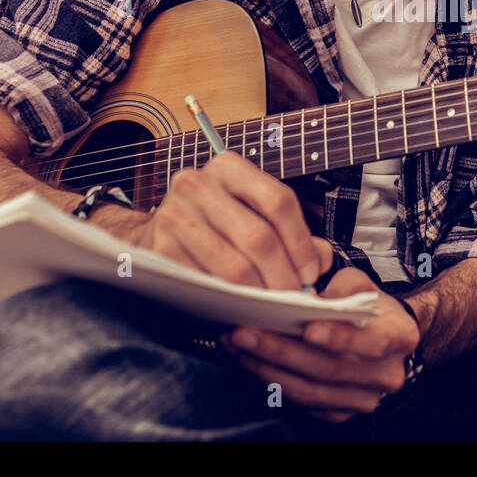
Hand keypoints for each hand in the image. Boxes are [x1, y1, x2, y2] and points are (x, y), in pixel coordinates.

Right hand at [131, 150, 326, 289]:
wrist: (155, 235)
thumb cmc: (212, 226)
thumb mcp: (251, 215)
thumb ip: (292, 233)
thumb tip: (321, 258)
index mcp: (228, 168)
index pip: (278, 201)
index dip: (301, 242)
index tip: (310, 272)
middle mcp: (198, 184)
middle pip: (259, 237)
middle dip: (283, 276)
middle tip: (292, 297)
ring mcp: (174, 215)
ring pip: (234, 266)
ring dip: (259, 294)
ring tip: (270, 306)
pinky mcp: (160, 250)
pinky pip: (207, 284)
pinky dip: (229, 302)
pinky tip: (240, 307)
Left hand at [221, 267, 420, 423]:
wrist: (382, 334)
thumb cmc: (369, 305)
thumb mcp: (362, 282)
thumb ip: (342, 285)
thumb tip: (311, 297)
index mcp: (399, 337)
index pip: (372, 342)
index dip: (339, 337)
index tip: (307, 328)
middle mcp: (385, 375)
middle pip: (329, 369)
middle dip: (282, 351)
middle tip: (245, 332)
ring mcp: (361, 399)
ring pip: (309, 390)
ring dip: (266, 368)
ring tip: (236, 345)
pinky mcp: (338, 412)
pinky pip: (300, 402)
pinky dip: (270, 382)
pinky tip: (248, 362)